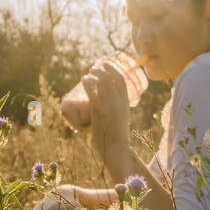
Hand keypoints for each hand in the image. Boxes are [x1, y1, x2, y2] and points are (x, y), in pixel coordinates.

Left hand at [82, 58, 132, 173]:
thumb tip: (107, 101)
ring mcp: (108, 104)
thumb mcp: (122, 116)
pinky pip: (91, 91)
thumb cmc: (117, 134)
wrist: (116, 146)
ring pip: (100, 82)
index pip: (121, 79)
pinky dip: (86, 82)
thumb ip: (117, 107)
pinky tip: (83, 79)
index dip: (113, 69)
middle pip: (109, 77)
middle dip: (101, 69)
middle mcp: (118, 100)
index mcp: (126, 101)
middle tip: (94, 67)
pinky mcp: (97, 109)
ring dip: (93, 74)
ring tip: (89, 73)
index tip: (106, 64)